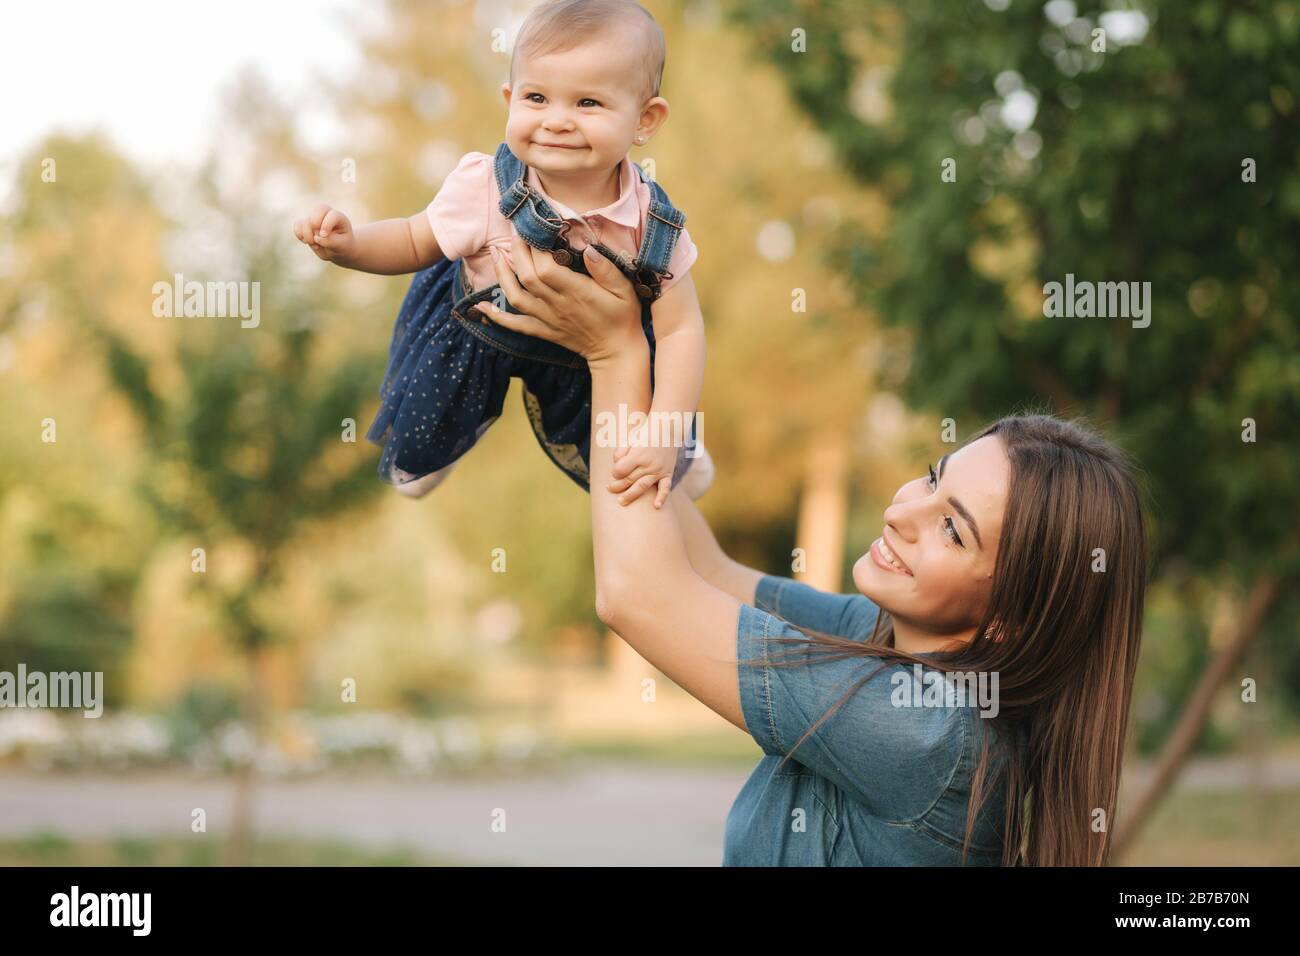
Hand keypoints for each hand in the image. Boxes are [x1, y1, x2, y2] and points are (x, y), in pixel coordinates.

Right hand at [293, 204, 354, 263]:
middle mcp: (327, 215)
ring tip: (315, 245)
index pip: (332, 215)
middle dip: (314, 224)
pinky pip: (297, 225)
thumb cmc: (342, 246)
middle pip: (318, 209)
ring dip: (307, 235)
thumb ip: (331, 241)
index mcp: (339, 218)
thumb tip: (316, 237)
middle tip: (317, 238)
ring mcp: (315, 219)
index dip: (326, 224)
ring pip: (306, 220)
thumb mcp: (342, 246)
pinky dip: (299, 234)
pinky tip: (306, 242)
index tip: (324, 235)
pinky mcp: (306, 225)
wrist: (338, 251)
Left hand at [472, 235, 643, 366]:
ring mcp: (548, 320)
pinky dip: (497, 317)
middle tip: (515, 233)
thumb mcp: (624, 289)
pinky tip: (481, 306)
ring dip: (502, 276)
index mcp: (577, 293)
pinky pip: (516, 325)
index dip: (535, 248)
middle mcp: (558, 306)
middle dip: (517, 252)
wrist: (617, 352)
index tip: (534, 229)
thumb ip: (605, 269)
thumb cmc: (623, 316)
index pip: (546, 268)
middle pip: (527, 277)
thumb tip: (588, 249)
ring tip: (499, 256)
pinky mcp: (544, 330)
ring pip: (516, 298)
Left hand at [609, 432, 678, 508]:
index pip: (620, 470)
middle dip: (617, 486)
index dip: (614, 473)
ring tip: (621, 502)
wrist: (668, 428)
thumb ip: (620, 452)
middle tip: (609, 489)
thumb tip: (616, 467)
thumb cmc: (646, 433)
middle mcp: (648, 464)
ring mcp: (658, 470)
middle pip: (629, 480)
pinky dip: (662, 497)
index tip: (614, 473)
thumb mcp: (630, 438)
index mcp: (637, 455)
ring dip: (630, 495)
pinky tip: (656, 506)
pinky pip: (665, 488)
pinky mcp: (667, 473)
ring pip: (642, 486)